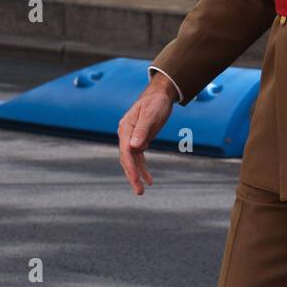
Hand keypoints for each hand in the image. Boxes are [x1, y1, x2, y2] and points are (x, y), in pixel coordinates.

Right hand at [117, 74, 175, 194]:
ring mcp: (132, 138)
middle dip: (132, 176)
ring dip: (137, 175)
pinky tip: (149, 179)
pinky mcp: (140, 139)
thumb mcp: (151, 114)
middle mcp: (126, 134)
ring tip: (143, 190)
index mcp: (125, 128)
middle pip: (126, 159)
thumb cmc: (155, 102)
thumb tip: (134, 146)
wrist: (161, 94)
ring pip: (132, 160)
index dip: (130, 167)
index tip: (136, 180)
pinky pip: (139, 157)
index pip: (125, 151)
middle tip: (139, 192)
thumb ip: (142, 130)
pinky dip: (143, 168)